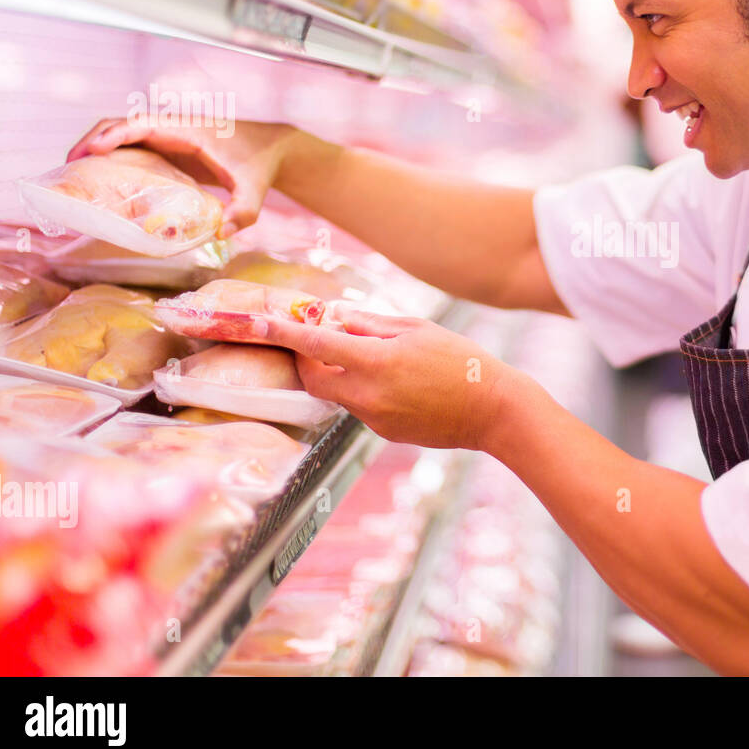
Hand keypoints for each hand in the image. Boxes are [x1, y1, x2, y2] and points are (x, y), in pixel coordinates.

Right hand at [66, 116, 298, 238]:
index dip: (115, 133)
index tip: (92, 148)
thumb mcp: (254, 191)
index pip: (143, 123)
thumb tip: (220, 234)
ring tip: (72, 174)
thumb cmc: (260, 165)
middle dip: (92, 139)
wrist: (271, 149)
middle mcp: (173, 127)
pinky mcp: (168, 148)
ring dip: (96, 147)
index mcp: (189, 129)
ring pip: (123, 134)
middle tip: (67, 166)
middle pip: (122, 124)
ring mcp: (168, 136)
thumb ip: (242, 212)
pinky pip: (132, 147)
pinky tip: (96, 180)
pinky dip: (111, 157)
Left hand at [253, 305, 519, 450]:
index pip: (315, 344)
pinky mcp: (384, 432)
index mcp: (376, 361)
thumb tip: (335, 317)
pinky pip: (362, 406)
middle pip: (313, 378)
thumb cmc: (462, 361)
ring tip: (380, 358)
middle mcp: (368, 394)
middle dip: (308, 359)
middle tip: (321, 339)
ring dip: (343, 373)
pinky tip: (403, 384)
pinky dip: (367, 389)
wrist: (493, 410)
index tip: (256, 323)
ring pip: (339, 392)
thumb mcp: (417, 329)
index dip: (282, 332)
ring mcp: (375, 418)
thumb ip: (371, 323)